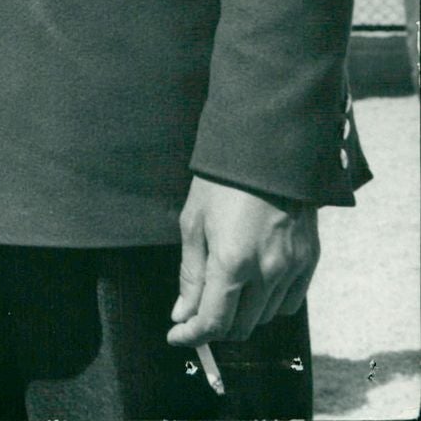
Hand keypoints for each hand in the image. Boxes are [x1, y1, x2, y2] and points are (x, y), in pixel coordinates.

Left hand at [168, 175, 319, 344]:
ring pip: (265, 319)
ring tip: (223, 294)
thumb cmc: (222, 180)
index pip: (213, 321)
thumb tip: (182, 314)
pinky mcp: (310, 262)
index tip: (176, 336)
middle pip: (240, 327)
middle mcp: (267, 272)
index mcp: (232, 261)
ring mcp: (293, 269)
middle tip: (195, 315)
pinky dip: (268, 306)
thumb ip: (190, 274)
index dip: (191, 336)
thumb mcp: (193, 221)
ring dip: (241, 317)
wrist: (269, 148)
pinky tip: (254, 287)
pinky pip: (289, 304)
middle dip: (214, 328)